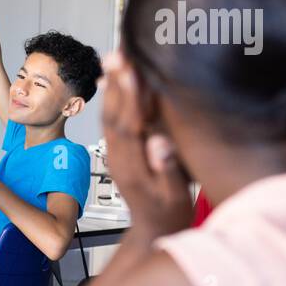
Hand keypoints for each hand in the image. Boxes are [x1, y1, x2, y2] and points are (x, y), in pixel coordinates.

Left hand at [98, 51, 192, 236]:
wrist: (153, 232)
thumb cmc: (169, 216)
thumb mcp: (174, 198)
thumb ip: (167, 171)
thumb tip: (158, 143)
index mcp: (133, 166)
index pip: (129, 125)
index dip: (130, 97)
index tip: (131, 72)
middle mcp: (119, 157)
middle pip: (114, 114)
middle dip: (116, 83)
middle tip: (117, 53)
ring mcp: (117, 154)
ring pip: (111, 115)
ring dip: (112, 86)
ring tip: (114, 58)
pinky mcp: (119, 152)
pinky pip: (112, 121)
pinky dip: (112, 99)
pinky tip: (111, 82)